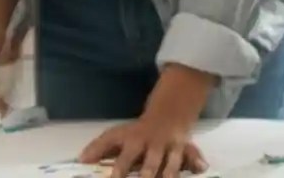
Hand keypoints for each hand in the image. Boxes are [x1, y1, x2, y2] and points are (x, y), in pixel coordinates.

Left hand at [80, 112, 206, 177]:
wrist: (169, 112)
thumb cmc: (138, 132)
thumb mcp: (117, 135)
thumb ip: (99, 148)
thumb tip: (81, 160)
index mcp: (134, 141)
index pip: (125, 158)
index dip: (119, 171)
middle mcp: (153, 145)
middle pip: (150, 165)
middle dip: (147, 176)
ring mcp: (170, 147)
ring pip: (172, 165)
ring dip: (169, 176)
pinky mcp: (185, 149)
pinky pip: (193, 156)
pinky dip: (198, 162)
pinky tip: (202, 168)